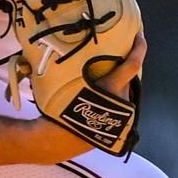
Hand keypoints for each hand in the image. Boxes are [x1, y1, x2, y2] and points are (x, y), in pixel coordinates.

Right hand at [14, 33, 146, 165]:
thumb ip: (65, 69)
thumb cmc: (60, 111)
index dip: (139, 48)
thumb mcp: (62, 85)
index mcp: (110, 87)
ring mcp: (122, 112)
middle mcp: (121, 98)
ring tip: (103, 80)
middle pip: (128, 76)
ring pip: (125, 90)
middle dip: (122, 66)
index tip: (140, 35)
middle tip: (112, 56)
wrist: (60, 141)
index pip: (132, 64)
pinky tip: (103, 96)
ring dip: (117, 84)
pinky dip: (115, 97)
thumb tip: (37, 53)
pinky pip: (121, 103)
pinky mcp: (120, 122)